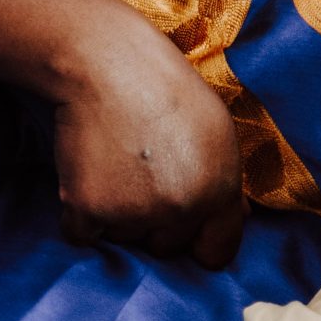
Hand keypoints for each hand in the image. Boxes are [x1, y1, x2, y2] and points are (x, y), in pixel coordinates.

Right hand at [52, 19, 244, 268]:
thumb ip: (226, 181)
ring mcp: (133, 213)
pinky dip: (81, 215)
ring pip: (125, 240)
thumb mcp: (218, 132)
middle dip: (158, 224)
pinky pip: (84, 236)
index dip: (203, 243)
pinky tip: (90, 175)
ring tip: (119, 165)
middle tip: (145, 177)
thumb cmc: (168, 93)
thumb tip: (238, 218)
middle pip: (168, 247)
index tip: (190, 234)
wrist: (110, 67)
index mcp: (220, 191)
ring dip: (119, 217)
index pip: (218, 252)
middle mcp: (181, 208)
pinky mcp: (87, 210)